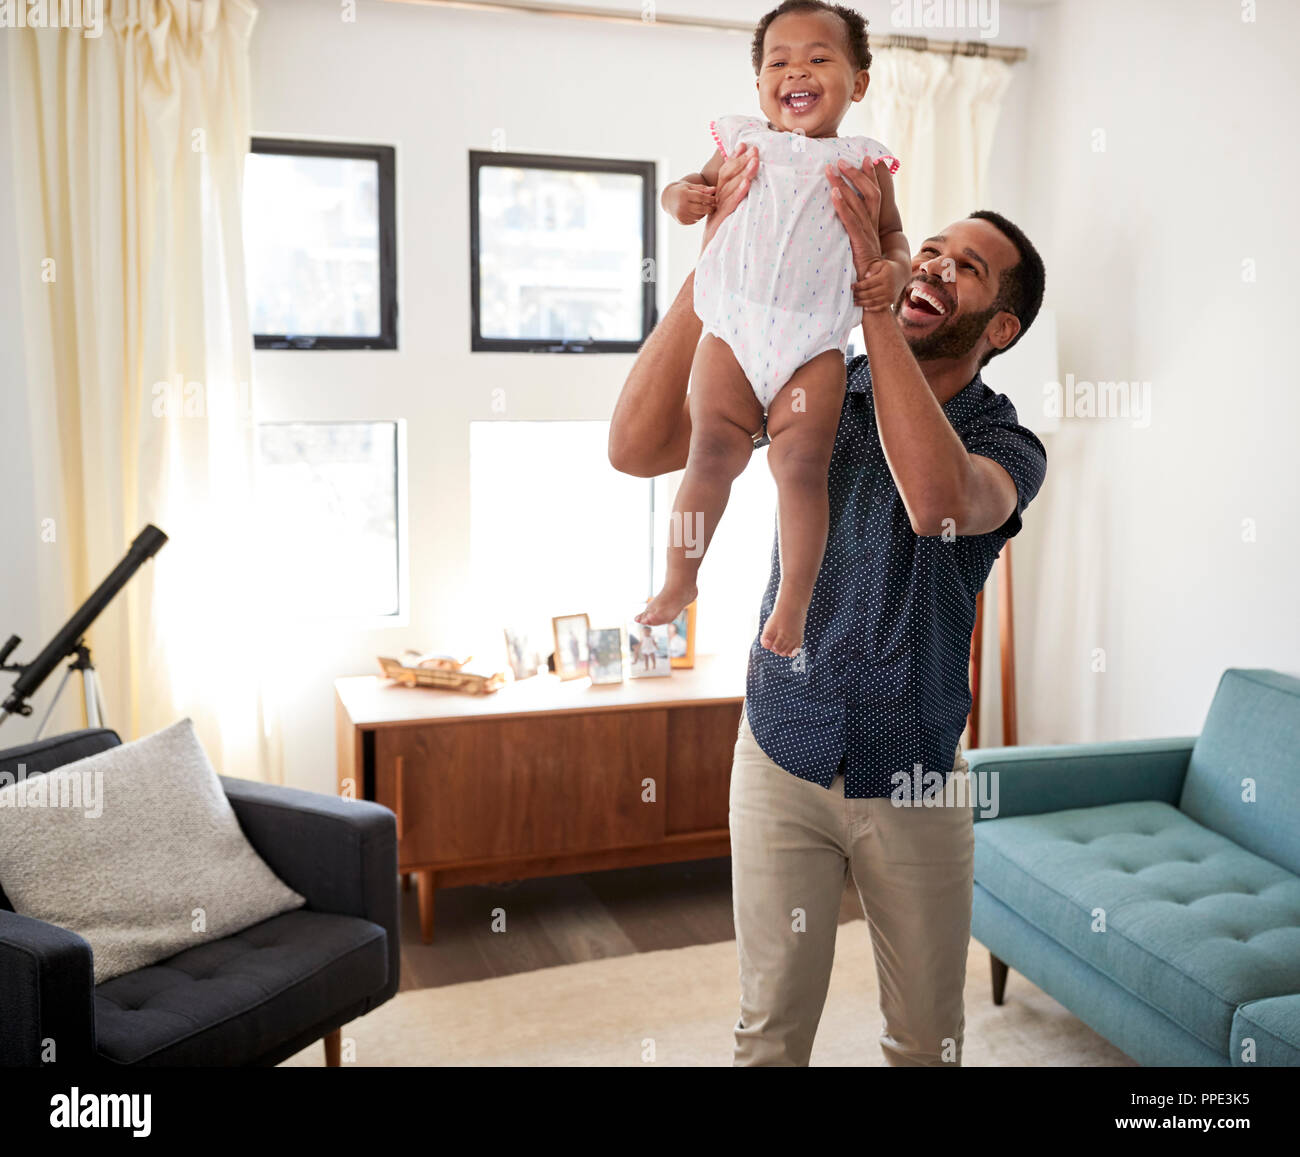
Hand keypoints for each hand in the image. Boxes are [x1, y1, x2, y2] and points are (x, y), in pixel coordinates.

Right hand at [664, 180, 715, 224]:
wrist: (668, 199)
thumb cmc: (682, 190)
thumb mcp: (690, 186)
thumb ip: (702, 188)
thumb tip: (715, 190)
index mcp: (684, 195)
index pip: (701, 197)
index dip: (710, 199)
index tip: (715, 199)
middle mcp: (681, 205)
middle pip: (701, 208)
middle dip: (710, 208)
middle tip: (714, 206)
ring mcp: (681, 215)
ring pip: (699, 216)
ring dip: (704, 212)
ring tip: (705, 207)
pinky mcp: (682, 221)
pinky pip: (695, 220)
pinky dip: (698, 216)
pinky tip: (697, 211)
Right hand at [701, 143, 757, 250]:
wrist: (712, 266)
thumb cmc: (726, 244)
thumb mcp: (733, 220)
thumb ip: (739, 204)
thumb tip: (753, 188)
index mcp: (717, 200)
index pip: (725, 174)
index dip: (734, 158)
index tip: (744, 144)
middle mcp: (715, 204)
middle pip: (726, 177)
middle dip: (741, 161)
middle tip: (755, 149)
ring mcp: (715, 214)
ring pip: (729, 189)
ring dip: (743, 173)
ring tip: (755, 161)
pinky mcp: (718, 226)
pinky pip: (729, 207)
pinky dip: (738, 194)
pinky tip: (747, 184)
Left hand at [826, 157, 884, 275]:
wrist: (872, 291)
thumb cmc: (861, 272)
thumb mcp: (856, 248)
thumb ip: (850, 233)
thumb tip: (836, 221)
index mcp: (872, 225)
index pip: (874, 195)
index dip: (871, 176)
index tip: (867, 158)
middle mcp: (872, 226)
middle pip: (868, 193)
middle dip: (855, 174)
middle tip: (840, 159)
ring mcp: (867, 234)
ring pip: (857, 203)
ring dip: (843, 184)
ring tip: (831, 170)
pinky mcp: (860, 244)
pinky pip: (851, 221)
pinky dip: (842, 206)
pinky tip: (834, 194)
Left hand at [852, 257, 908, 312]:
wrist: (902, 273)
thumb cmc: (887, 268)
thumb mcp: (881, 263)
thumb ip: (872, 268)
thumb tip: (865, 277)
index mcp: (885, 277)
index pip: (868, 283)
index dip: (858, 286)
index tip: (851, 287)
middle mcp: (888, 287)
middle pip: (869, 294)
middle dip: (858, 295)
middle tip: (852, 295)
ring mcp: (890, 296)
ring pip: (873, 302)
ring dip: (862, 303)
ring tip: (855, 302)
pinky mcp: (891, 302)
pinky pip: (880, 308)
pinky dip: (872, 309)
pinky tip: (864, 307)